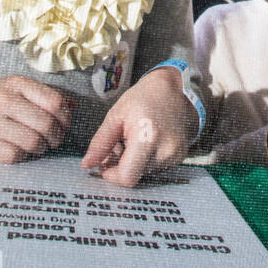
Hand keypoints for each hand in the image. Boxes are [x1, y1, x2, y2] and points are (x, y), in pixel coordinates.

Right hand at [0, 75, 73, 163]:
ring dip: (41, 148)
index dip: (66, 118)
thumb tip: (73, 107)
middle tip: (54, 140)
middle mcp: (2, 100)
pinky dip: (22, 156)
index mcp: (16, 83)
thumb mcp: (20, 90)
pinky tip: (18, 149)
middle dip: (56, 137)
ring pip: (32, 142)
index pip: (55, 102)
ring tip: (37, 145)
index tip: (64, 125)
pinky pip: (14, 156)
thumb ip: (47, 96)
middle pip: (46, 124)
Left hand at [81, 67, 197, 186]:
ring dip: (133, 163)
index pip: (127, 177)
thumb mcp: (116, 115)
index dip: (111, 174)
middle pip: (134, 176)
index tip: (105, 162)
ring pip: (144, 174)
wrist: (177, 90)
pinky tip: (145, 142)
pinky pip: (156, 168)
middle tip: (117, 146)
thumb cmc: (145, 98)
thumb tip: (87, 164)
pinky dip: (145, 160)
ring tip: (132, 141)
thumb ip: (100, 142)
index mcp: (147, 138)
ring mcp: (176, 155)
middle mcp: (165, 151)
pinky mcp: (180, 156)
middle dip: (120, 166)